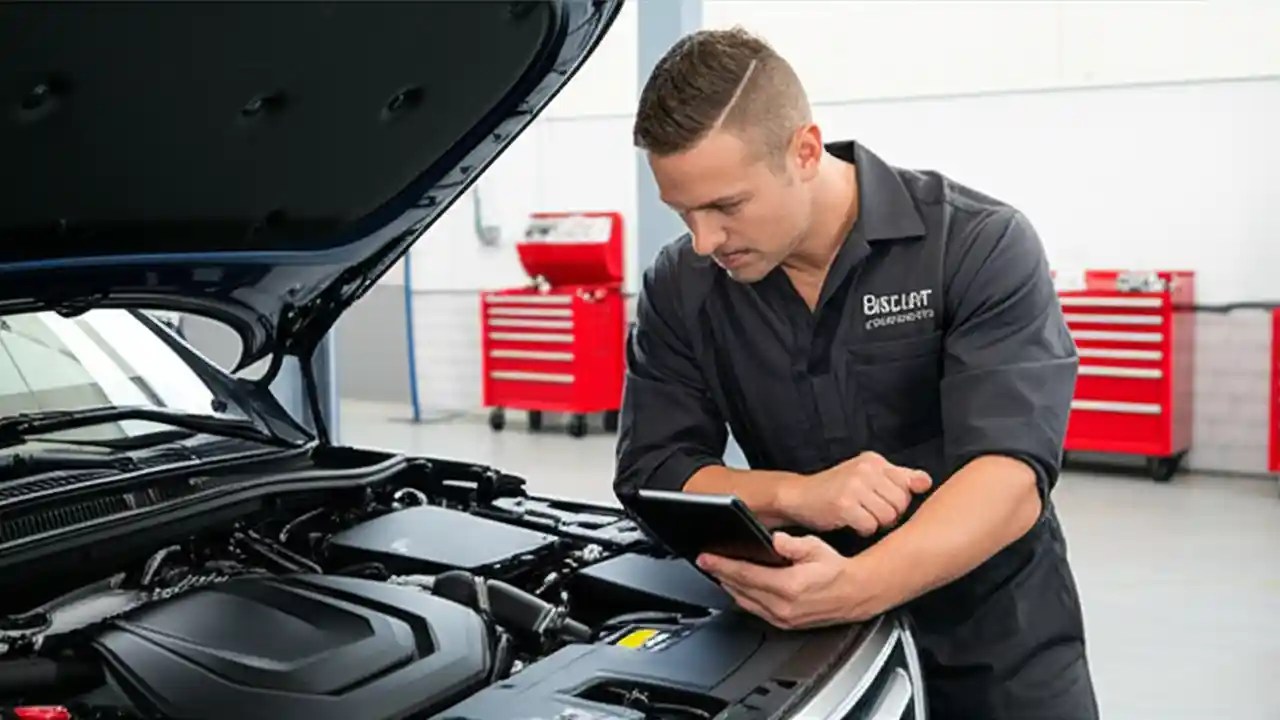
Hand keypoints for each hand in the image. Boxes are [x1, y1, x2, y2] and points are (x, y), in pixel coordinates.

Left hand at [696, 532, 881, 629]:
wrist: (856, 593)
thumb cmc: (838, 570)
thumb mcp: (815, 548)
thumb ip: (792, 544)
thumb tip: (773, 539)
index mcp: (788, 586)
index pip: (744, 574)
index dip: (721, 565)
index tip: (706, 558)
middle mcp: (783, 606)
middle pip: (740, 589)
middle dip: (720, 574)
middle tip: (706, 562)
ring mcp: (783, 618)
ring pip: (745, 602)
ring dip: (730, 587)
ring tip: (719, 573)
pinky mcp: (786, 624)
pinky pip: (756, 611)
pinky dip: (743, 598)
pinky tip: (739, 588)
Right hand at [781, 451, 930, 535]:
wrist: (798, 496)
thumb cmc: (835, 490)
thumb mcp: (867, 476)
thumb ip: (899, 477)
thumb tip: (926, 482)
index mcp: (874, 460)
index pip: (908, 486)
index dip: (897, 501)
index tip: (881, 502)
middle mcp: (866, 469)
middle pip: (900, 504)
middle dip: (888, 514)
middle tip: (868, 511)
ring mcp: (854, 485)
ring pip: (888, 517)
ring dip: (876, 523)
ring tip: (860, 516)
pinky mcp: (843, 503)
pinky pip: (870, 526)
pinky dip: (862, 530)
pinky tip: (850, 522)